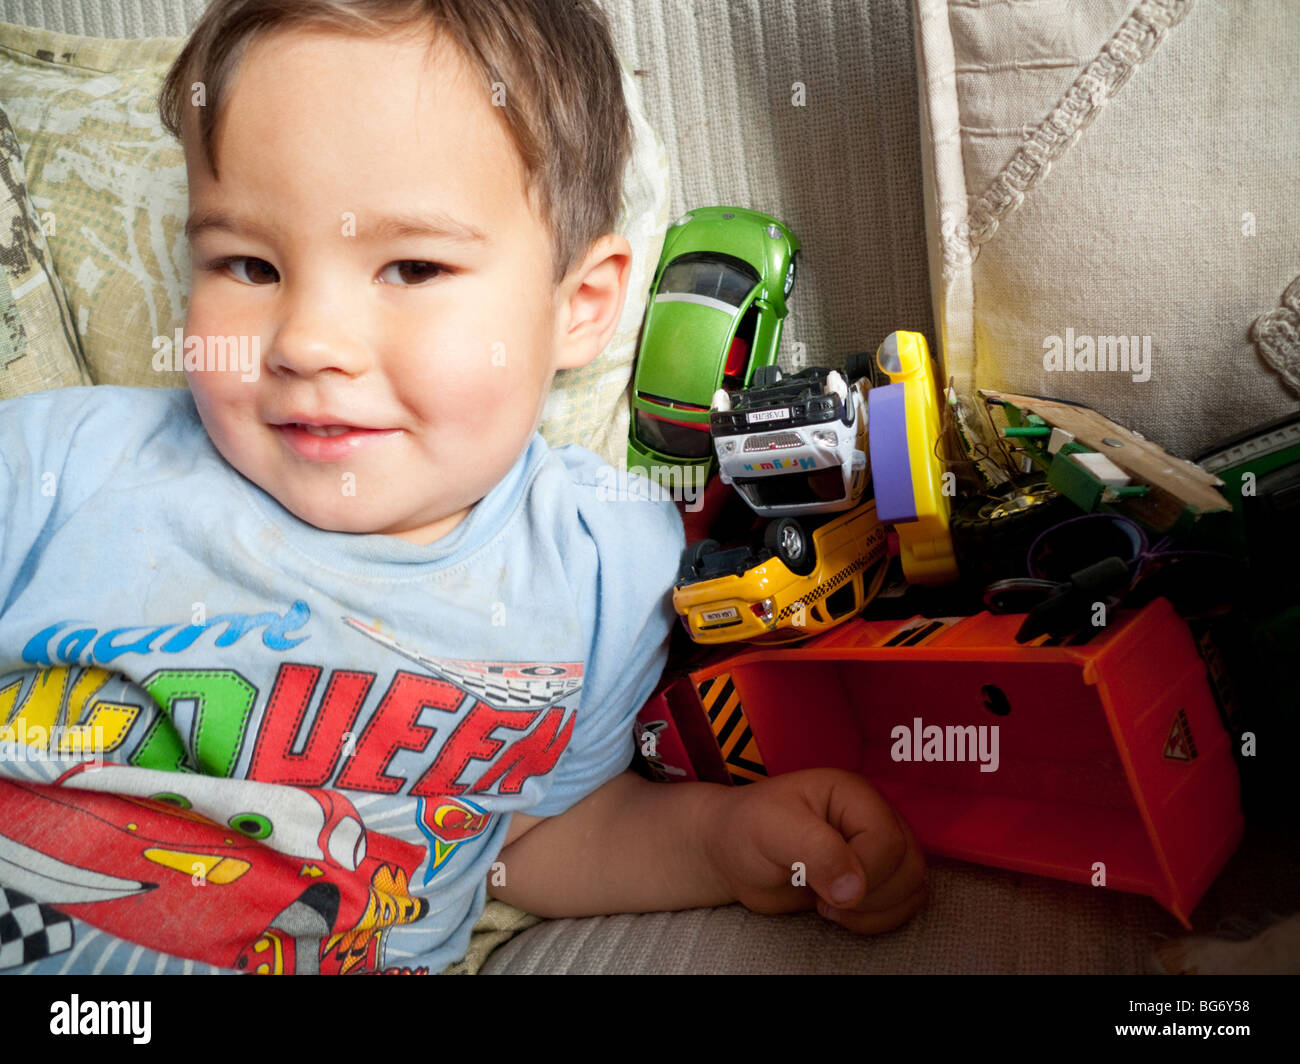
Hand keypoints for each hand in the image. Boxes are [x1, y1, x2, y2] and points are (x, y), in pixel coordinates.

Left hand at [701, 768, 925, 933]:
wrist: (734, 852)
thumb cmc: (747, 830)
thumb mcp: (771, 831)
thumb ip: (815, 851)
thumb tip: (854, 889)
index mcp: (853, 793)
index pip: (887, 840)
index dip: (862, 873)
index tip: (820, 888)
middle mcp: (874, 815)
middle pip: (909, 865)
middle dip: (869, 895)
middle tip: (822, 898)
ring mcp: (879, 845)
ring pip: (914, 885)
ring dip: (877, 910)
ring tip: (831, 905)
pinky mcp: (877, 874)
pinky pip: (906, 903)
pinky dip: (880, 919)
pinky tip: (842, 913)